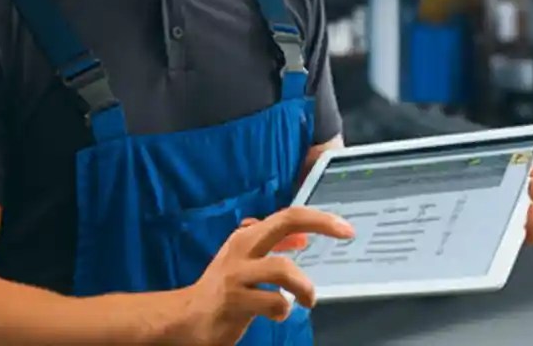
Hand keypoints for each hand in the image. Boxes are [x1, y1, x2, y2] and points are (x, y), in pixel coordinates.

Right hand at [173, 207, 353, 345]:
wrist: (187, 317)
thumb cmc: (222, 287)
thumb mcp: (245, 259)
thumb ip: (272, 246)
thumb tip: (303, 237)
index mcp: (247, 236)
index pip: (287, 216)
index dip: (319, 218)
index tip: (344, 227)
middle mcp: (242, 247)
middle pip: (286, 221)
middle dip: (320, 223)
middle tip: (345, 233)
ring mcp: (237, 273)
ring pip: (283, 267)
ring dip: (304, 286)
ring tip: (306, 300)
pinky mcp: (234, 300)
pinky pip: (274, 302)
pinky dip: (283, 309)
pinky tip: (277, 313)